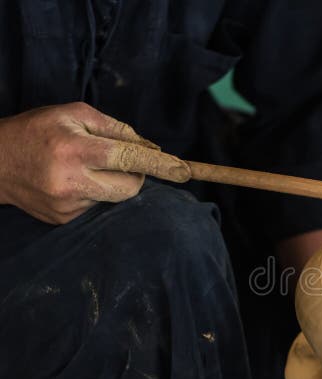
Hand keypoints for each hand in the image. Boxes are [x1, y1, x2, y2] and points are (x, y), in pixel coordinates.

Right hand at [0, 102, 189, 223]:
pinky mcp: (64, 220)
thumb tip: (151, 147)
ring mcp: (68, 205)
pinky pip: (97, 208)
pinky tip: (71, 182)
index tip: (184, 170)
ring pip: (114, 198)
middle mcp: (71, 180)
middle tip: (117, 161)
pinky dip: (94, 194)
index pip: (128, 158)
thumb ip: (116, 129)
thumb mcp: (73, 114)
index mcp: (75, 149)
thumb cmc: (36, 131)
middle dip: (134, 175)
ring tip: (81, 169)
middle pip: (130, 187)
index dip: (159, 165)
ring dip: (110, 184)